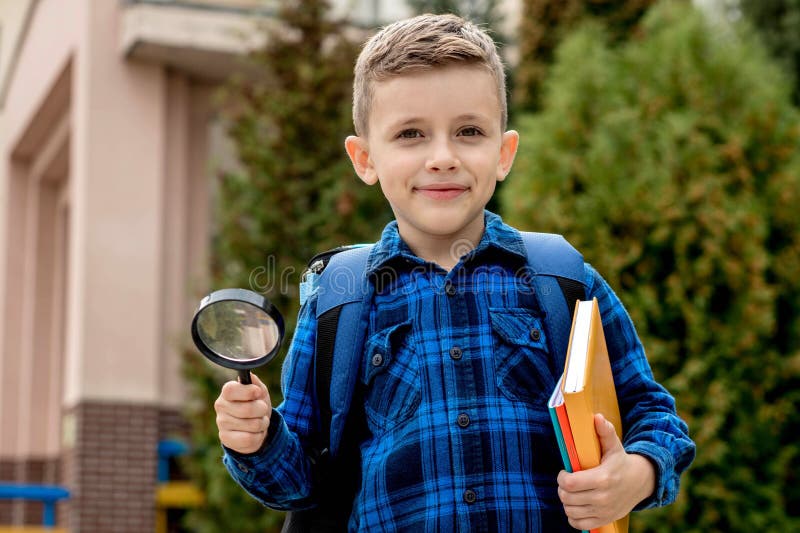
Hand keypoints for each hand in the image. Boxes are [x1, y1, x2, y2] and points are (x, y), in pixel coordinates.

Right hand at [214, 372, 271, 453]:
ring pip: (252, 425)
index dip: (248, 392)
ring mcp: (221, 423)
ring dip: (262, 423)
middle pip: (248, 409)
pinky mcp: (226, 439)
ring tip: (259, 421)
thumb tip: (250, 377)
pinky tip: (254, 433)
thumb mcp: (259, 391)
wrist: (255, 426)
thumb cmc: (256, 404)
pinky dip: (258, 436)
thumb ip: (255, 383)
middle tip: (262, 410)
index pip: (231, 390)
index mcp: (227, 392)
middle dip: (262, 410)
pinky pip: (249, 439)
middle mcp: (221, 406)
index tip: (258, 393)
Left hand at [557, 413, 655, 529]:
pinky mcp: (604, 520)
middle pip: (567, 498)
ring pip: (570, 512)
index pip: (570, 484)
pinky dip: (573, 517)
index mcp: (603, 478)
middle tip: (567, 482)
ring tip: (572, 493)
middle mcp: (603, 498)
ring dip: (567, 502)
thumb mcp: (613, 446)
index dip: (562, 478)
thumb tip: (597, 417)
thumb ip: (604, 431)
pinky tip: (577, 506)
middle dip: (562, 489)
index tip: (565, 472)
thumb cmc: (620, 461)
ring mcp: (604, 511)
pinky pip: (580, 525)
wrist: (640, 482)